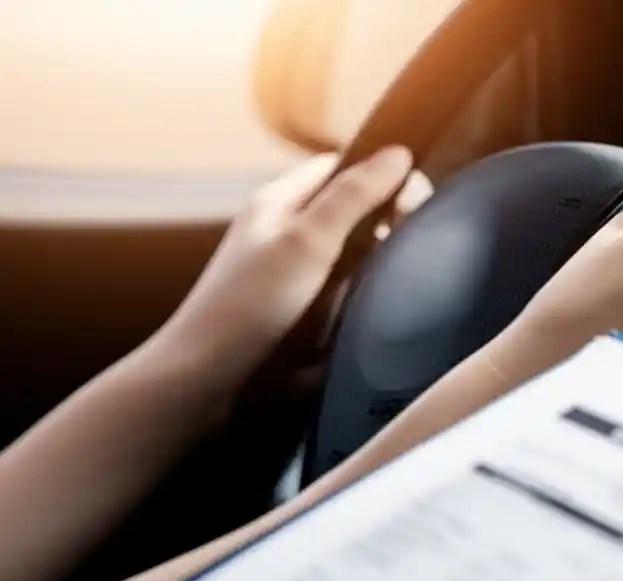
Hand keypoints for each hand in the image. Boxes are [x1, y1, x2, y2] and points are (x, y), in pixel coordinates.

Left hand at [152, 146, 426, 396]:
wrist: (207, 379)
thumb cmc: (248, 307)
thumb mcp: (308, 240)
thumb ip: (354, 196)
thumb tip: (399, 154)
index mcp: (278, 201)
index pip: (341, 167)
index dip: (379, 175)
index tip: (410, 200)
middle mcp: (283, 232)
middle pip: (350, 210)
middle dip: (383, 222)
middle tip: (403, 242)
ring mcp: (290, 273)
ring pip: (351, 252)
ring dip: (374, 262)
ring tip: (388, 275)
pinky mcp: (297, 311)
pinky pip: (344, 290)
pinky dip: (361, 293)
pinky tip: (368, 307)